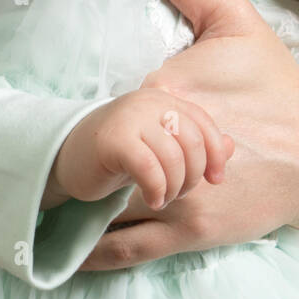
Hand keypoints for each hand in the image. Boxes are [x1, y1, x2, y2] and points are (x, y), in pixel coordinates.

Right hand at [47, 88, 233, 209]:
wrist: (67, 156)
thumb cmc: (119, 155)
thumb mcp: (162, 148)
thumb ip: (195, 145)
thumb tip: (231, 147)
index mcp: (165, 100)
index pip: (204, 124)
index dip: (215, 155)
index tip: (216, 181)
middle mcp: (149, 103)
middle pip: (192, 142)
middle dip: (194, 175)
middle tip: (180, 193)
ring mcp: (130, 118)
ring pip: (173, 157)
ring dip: (175, 187)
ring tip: (164, 197)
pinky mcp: (113, 140)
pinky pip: (149, 168)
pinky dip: (157, 189)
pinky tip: (152, 198)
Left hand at [77, 0, 298, 271]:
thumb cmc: (273, 83)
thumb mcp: (234, 22)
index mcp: (167, 93)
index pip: (95, 108)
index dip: (71, 114)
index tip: (50, 114)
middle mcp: (167, 148)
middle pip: (90, 161)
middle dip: (67, 164)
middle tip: (47, 160)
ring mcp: (178, 195)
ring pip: (100, 210)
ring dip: (76, 207)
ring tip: (53, 199)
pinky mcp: (191, 230)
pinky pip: (124, 249)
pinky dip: (92, 250)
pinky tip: (69, 246)